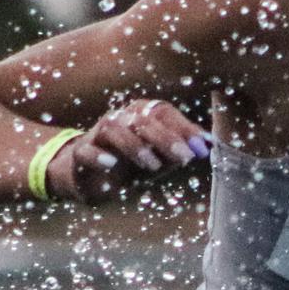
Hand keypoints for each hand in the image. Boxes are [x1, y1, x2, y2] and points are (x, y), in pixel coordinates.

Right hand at [44, 98, 211, 204]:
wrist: (90, 177)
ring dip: (136, 147)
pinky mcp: (80, 153)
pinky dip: (99, 156)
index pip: (164, 112)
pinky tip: (112, 164)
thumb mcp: (159, 159)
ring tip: (152, 166)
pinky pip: (86, 150)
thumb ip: (180, 152)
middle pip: (143, 119)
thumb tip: (208, 145)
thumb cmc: (131, 164)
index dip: (184, 128)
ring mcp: (97, 134)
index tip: (201, 148)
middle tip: (185, 158)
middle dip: (167, 138)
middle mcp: (120, 118)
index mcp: (141, 114)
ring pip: (114, 129)